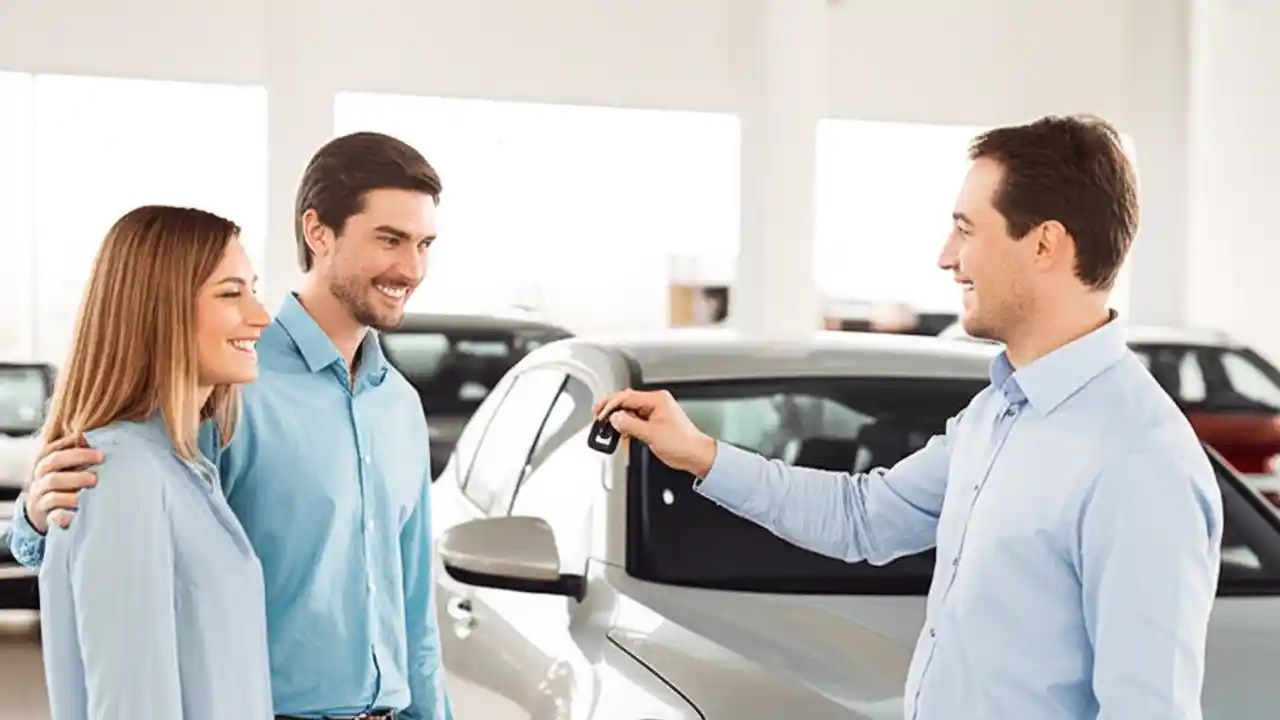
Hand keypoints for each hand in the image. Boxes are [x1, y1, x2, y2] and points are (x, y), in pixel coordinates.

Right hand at [26, 434, 101, 533]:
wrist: (42, 508)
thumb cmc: (64, 480)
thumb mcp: (67, 464)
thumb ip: (78, 451)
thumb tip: (92, 436)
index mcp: (46, 461)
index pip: (56, 451)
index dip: (79, 451)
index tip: (101, 454)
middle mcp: (41, 478)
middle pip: (53, 467)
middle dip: (77, 468)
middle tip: (96, 476)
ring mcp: (41, 498)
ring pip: (52, 494)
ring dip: (72, 495)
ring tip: (89, 495)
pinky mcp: (47, 516)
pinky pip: (53, 516)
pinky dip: (62, 517)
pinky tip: (73, 517)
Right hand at [593, 389, 717, 476]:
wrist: (696, 455)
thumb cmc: (682, 443)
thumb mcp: (651, 434)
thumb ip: (630, 424)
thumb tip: (614, 418)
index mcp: (657, 400)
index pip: (626, 397)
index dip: (610, 406)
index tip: (600, 415)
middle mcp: (656, 403)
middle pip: (627, 401)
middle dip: (612, 410)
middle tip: (599, 418)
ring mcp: (656, 412)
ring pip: (630, 411)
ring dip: (620, 419)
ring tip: (610, 428)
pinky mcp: (656, 422)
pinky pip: (636, 419)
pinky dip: (628, 426)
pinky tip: (623, 433)